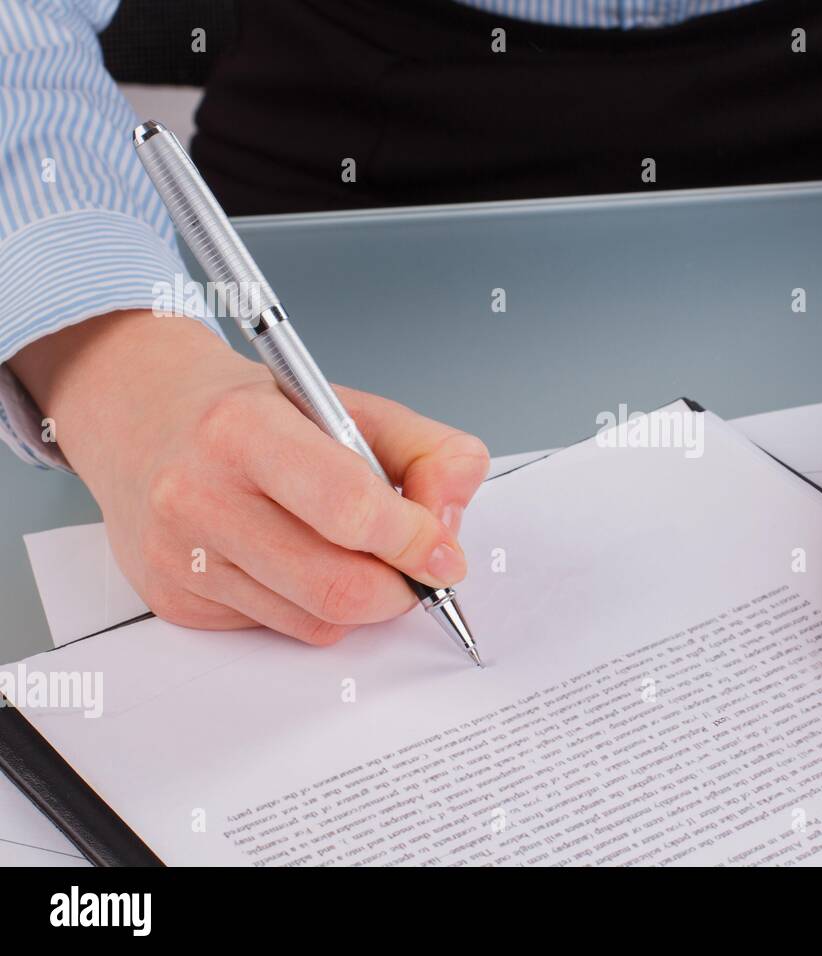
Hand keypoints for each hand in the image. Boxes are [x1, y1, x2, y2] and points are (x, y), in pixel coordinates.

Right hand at [12, 310, 489, 643]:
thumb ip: (429, 453)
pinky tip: (294, 558)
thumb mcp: (350, 405)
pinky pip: (281, 629)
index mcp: (242, 429)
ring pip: (316, 621)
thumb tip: (450, 525)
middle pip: (338, 587)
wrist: (142, 414)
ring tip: (351, 550)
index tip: (444, 552)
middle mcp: (197, 495)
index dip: (414, 541)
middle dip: (400, 589)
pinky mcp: (174, 600)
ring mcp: (179, 556)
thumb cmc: (256, 412)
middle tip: (416, 568)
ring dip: (359, 600)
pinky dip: (312, 606)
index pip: (350, 509)